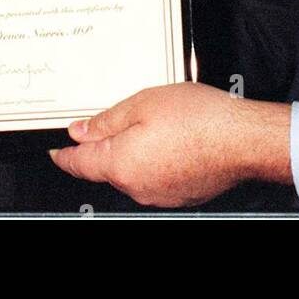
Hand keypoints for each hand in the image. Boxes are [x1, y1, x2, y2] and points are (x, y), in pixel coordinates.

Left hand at [48, 83, 292, 206]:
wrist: (243, 140)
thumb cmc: (199, 120)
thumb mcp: (143, 103)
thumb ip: (107, 120)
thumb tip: (81, 131)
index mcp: (120, 164)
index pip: (78, 164)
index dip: (64, 155)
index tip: (56, 150)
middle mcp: (136, 187)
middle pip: (107, 167)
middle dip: (107, 145)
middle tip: (118, 118)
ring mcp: (159, 194)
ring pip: (133, 171)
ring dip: (135, 151)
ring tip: (156, 123)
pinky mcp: (180, 194)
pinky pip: (156, 177)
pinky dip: (157, 160)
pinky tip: (174, 139)